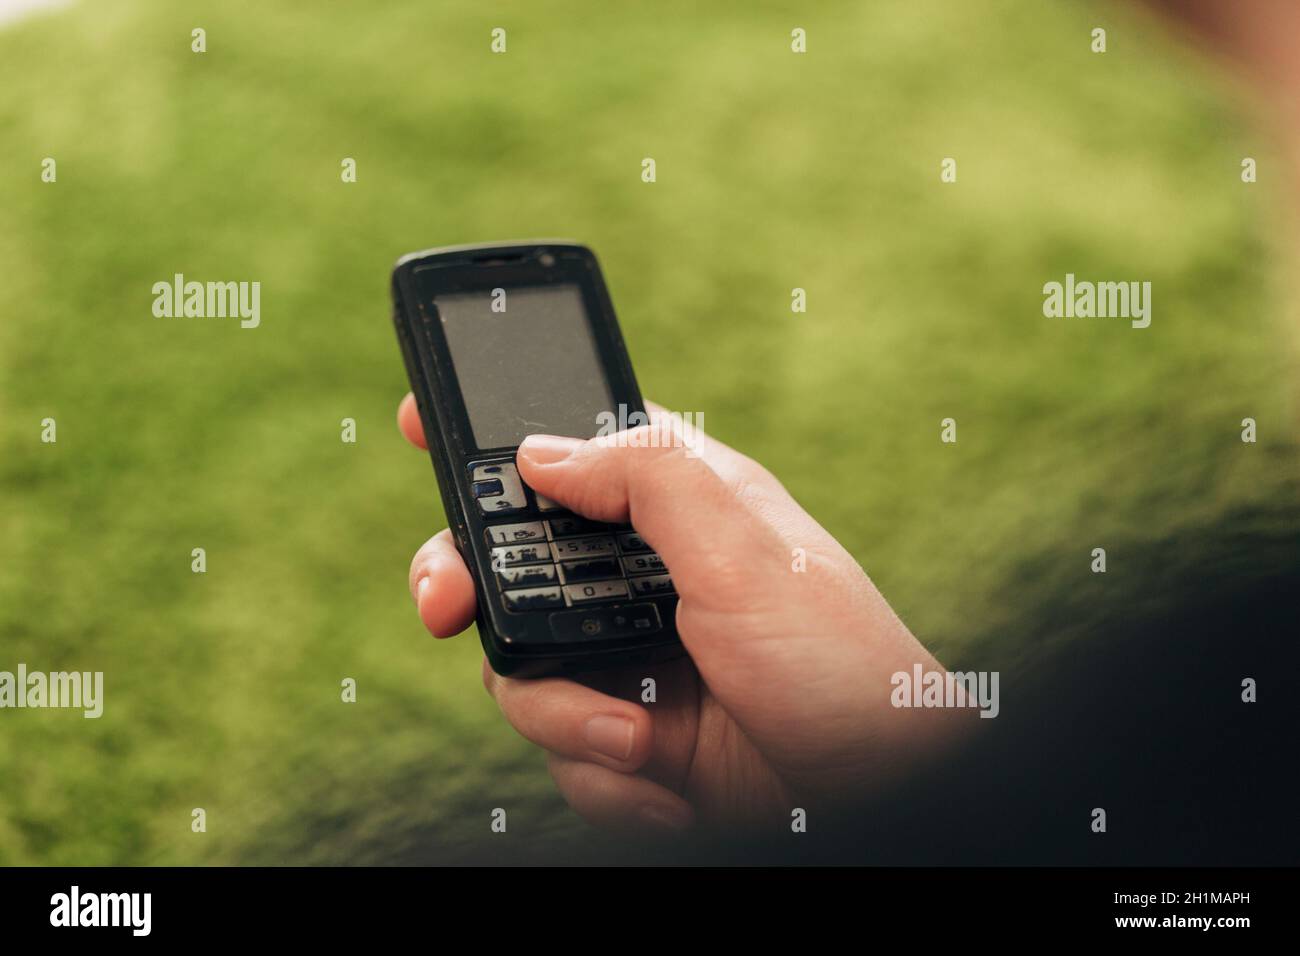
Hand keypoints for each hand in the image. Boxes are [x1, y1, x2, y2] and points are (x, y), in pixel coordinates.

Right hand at [398, 394, 967, 833]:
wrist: (875, 797)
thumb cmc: (840, 664)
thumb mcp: (747, 553)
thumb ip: (647, 483)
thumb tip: (538, 450)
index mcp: (678, 508)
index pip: (575, 448)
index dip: (497, 434)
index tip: (421, 422)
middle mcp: (643, 578)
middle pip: (512, 561)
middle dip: (470, 587)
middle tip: (443, 606)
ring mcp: (630, 658)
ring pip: (522, 669)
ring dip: (567, 717)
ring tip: (640, 742)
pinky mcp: (630, 734)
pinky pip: (564, 751)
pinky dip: (606, 778)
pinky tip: (671, 789)